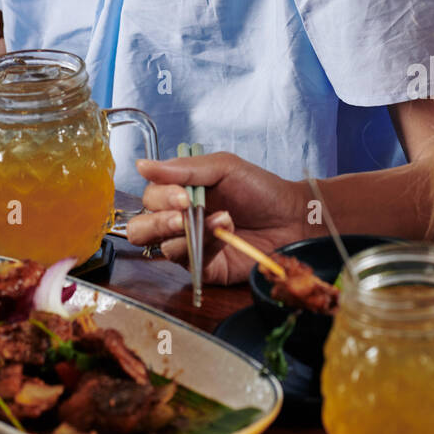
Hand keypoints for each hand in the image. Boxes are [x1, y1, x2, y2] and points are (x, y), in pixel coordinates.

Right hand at [127, 152, 306, 283]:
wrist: (292, 217)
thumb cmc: (259, 188)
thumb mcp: (222, 167)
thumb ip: (183, 169)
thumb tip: (141, 165)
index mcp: (178, 193)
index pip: (150, 197)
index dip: (160, 197)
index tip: (182, 195)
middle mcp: (179, 221)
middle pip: (142, 228)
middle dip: (157, 222)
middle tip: (182, 215)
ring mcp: (191, 246)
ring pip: (162, 248)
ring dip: (187, 233)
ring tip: (219, 219)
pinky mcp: (206, 268)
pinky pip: (190, 263)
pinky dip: (204, 245)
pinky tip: (225, 231)